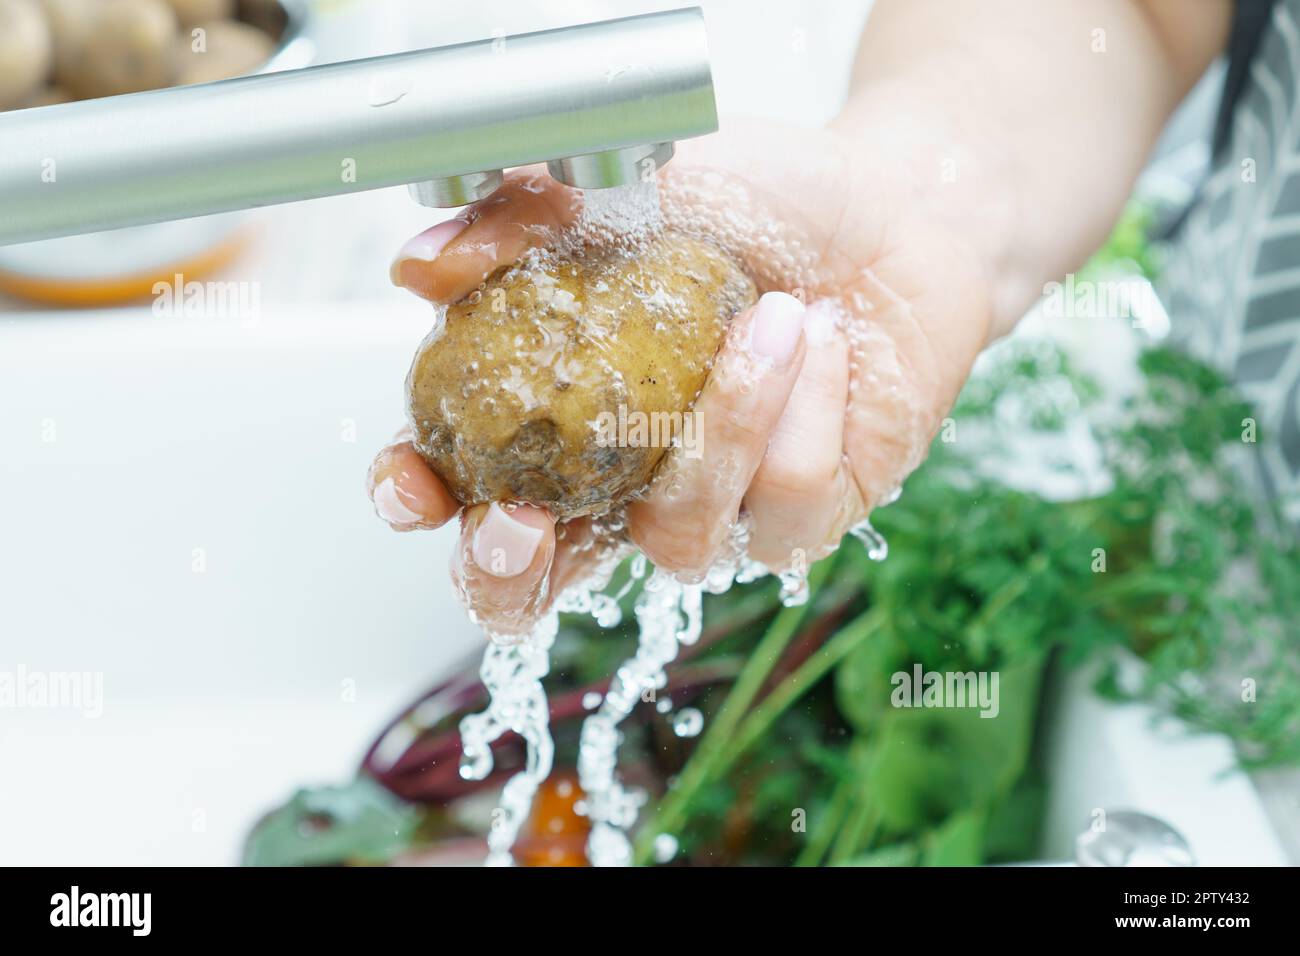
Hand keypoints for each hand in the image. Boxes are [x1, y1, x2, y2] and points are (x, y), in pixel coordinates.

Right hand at [368, 119, 993, 634]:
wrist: (889, 208)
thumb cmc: (755, 199)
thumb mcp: (628, 184)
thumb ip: (517, 220)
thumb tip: (417, 267)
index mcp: (558, 411)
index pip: (460, 486)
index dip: (419, 500)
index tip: (412, 481)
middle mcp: (620, 479)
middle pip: (532, 585)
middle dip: (508, 573)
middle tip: (522, 519)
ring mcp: (709, 510)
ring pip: (676, 537)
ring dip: (723, 423)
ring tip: (772, 316)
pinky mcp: (799, 520)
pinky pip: (783, 504)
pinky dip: (804, 412)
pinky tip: (822, 343)